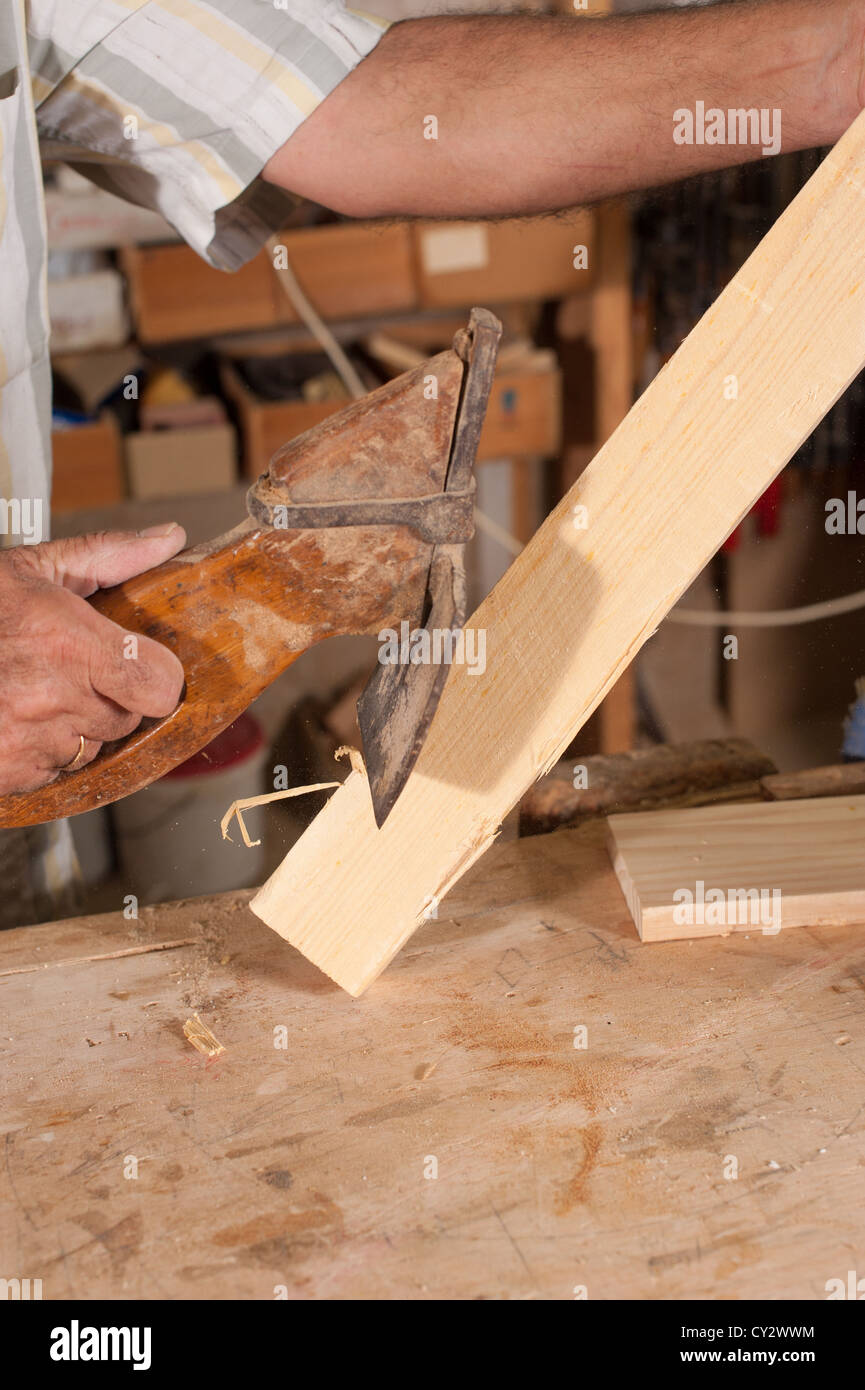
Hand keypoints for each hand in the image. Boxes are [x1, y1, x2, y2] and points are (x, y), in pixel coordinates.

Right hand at [0, 525, 186, 795]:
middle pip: (129, 717)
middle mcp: (53, 698)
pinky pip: (53, 772)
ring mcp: (30, 743)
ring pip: (91, 747)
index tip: (138, 662)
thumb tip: (167, 538)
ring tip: (31, 691)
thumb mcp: (29, 570)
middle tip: (70, 670)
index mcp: (69, 643)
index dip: (155, 674)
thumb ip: (107, 557)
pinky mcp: (11, 774)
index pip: (160, 685)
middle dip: (111, 696)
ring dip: (74, 726)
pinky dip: (39, 753)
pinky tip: (10, 718)